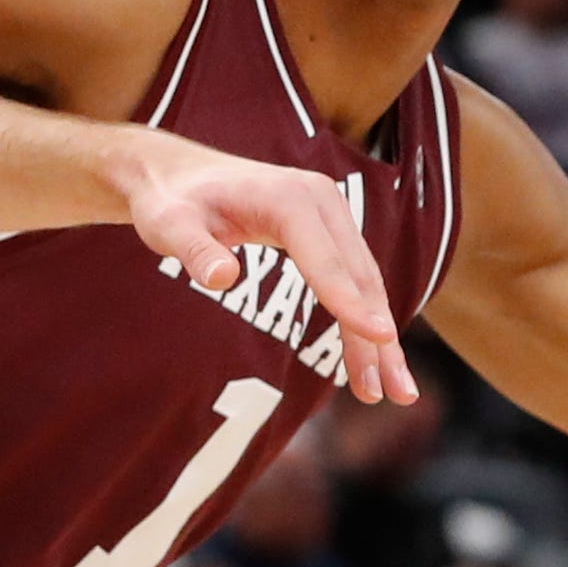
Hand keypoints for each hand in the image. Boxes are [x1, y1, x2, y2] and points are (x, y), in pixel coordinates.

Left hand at [113, 134, 414, 403]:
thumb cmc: (170, 201)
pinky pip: (352, 278)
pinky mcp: (327, 231)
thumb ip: (193, 250)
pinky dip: (363, 318)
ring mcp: (329, 214)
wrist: (176, 174)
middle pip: (359, 276)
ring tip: (396, 393)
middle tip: (399, 393)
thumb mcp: (168, 225)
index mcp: (289, 198)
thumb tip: (222, 279)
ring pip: (365, 282)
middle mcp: (320, 200)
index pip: (327, 259)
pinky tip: (371, 360)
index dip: (350, 302)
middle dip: (378, 336)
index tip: (379, 337)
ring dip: (380, 338)